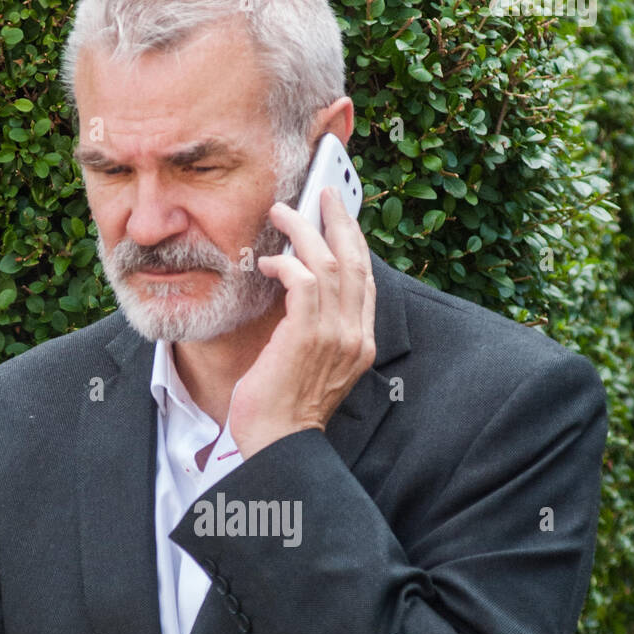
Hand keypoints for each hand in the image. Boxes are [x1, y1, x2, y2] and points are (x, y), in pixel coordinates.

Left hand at [228, 187, 376, 459]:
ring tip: (282, 212)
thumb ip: (314, 329)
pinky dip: (286, 262)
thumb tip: (297, 287)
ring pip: (328, 263)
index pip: (365, 280)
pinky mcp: (307, 336)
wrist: (278, 442)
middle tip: (323, 191)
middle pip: (355, 261)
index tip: (340, 218)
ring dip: (303, 230)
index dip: (354, 243)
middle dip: (339, 220)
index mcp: (360, 344)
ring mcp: (335, 336)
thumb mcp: (310, 364)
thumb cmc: (284, 409)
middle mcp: (355, 337)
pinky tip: (269, 260)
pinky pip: (303, 280)